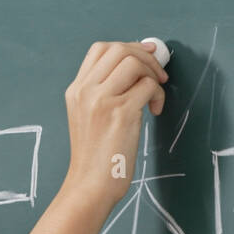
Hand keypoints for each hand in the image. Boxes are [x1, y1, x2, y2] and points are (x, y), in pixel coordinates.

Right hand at [61, 41, 167, 208]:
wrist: (90, 186)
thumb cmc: (95, 157)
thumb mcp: (87, 117)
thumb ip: (102, 93)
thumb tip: (136, 67)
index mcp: (76, 91)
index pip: (101, 49)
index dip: (128, 47)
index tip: (145, 56)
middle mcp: (85, 92)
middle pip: (119, 49)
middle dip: (145, 57)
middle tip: (157, 74)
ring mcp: (101, 101)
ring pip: (134, 62)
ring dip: (152, 73)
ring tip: (153, 95)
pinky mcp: (120, 113)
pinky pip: (148, 86)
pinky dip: (157, 95)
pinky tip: (154, 111)